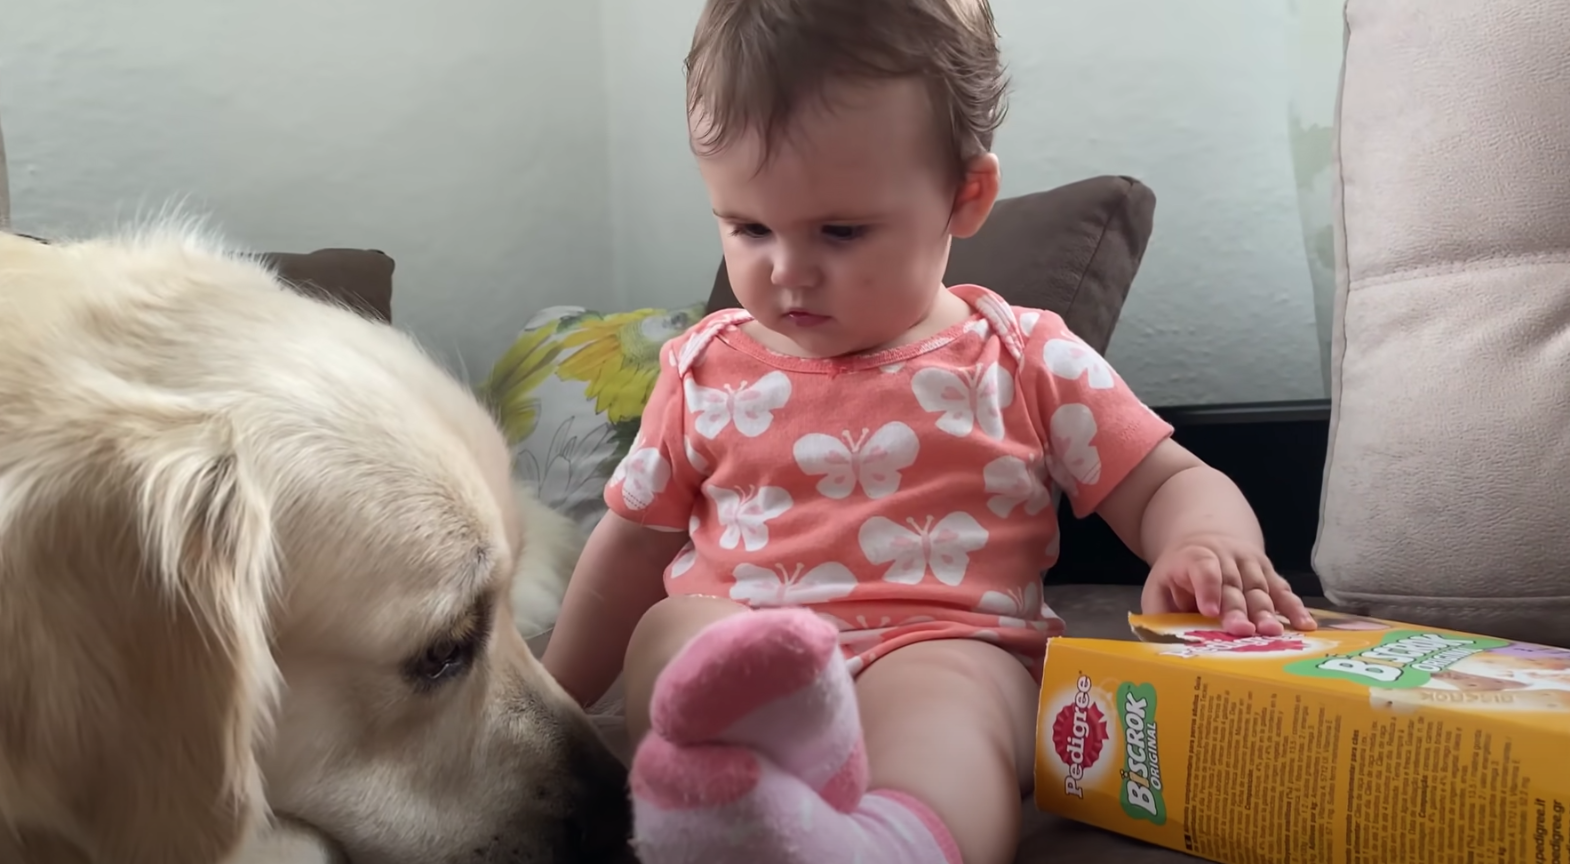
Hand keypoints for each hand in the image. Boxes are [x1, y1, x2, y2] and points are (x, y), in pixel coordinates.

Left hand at [1141, 534, 1315, 636]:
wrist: (1206, 539)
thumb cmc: (1180, 576)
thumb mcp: (1159, 587)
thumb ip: (1160, 612)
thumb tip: (1164, 642)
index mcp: (1194, 557)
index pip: (1203, 568)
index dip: (1208, 588)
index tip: (1209, 611)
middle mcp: (1225, 556)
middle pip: (1234, 584)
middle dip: (1238, 609)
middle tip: (1243, 631)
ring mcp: (1250, 563)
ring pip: (1259, 588)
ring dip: (1267, 611)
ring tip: (1273, 632)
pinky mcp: (1268, 573)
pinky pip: (1282, 590)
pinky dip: (1294, 607)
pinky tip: (1304, 624)